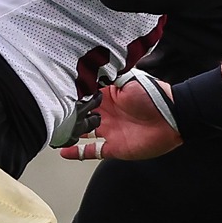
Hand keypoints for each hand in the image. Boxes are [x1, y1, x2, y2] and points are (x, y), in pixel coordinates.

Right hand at [57, 75, 181, 161]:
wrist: (174, 119)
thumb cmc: (154, 97)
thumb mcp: (130, 80)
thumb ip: (110, 77)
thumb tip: (92, 70)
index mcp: (108, 96)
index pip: (85, 95)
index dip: (71, 93)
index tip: (54, 90)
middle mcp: (106, 113)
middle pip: (80, 114)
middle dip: (66, 113)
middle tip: (47, 111)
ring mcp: (109, 130)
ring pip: (82, 132)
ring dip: (69, 132)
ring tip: (51, 130)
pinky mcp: (114, 147)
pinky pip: (92, 151)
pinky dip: (78, 153)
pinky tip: (63, 151)